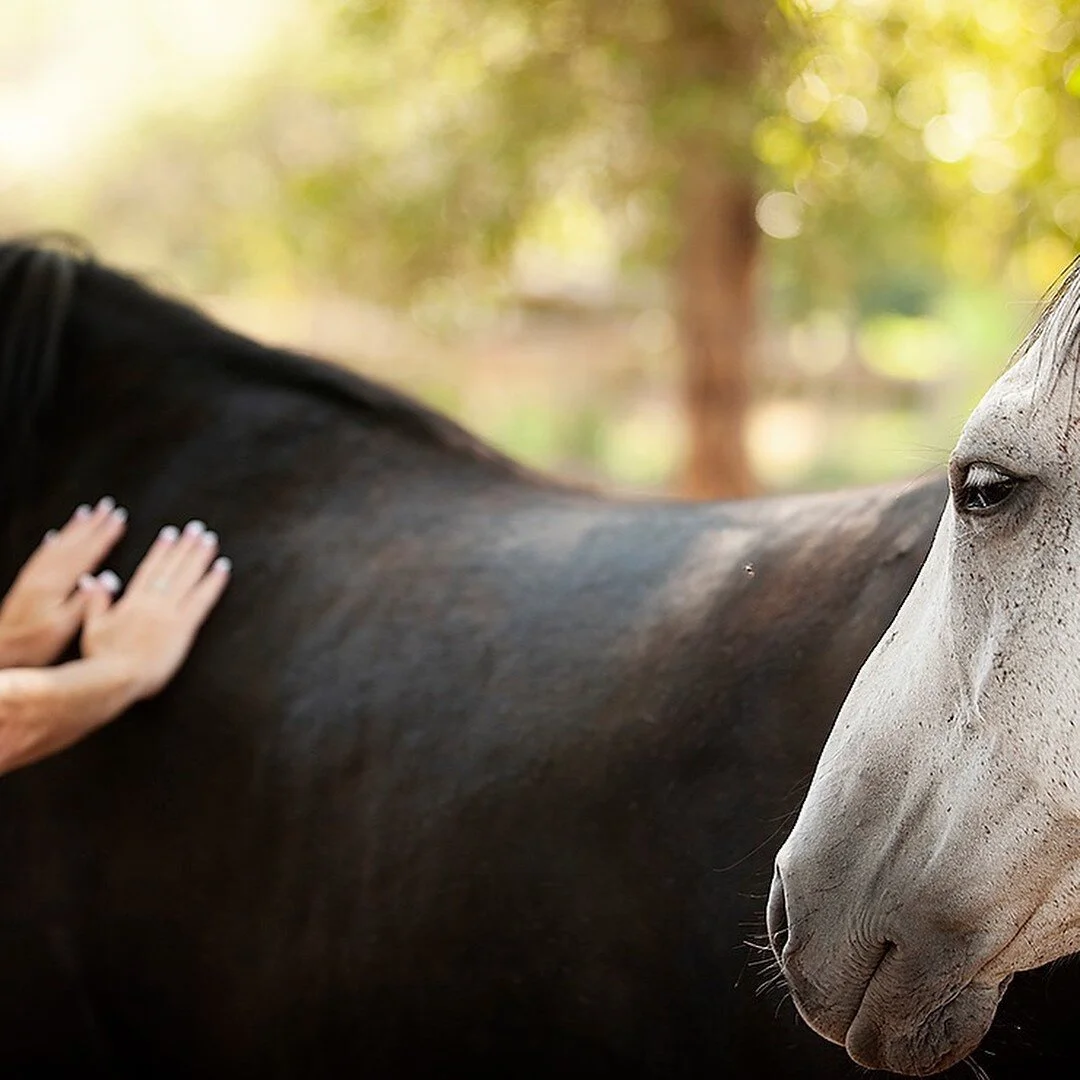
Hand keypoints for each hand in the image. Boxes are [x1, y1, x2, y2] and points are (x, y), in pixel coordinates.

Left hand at [0, 498, 126, 668]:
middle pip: (73, 542)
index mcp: (56, 583)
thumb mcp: (64, 628)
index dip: (105, 535)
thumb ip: (85, 602)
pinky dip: (51, 542)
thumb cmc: (33, 645)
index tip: (119, 519)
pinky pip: (42, 554)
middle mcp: (44, 574)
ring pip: (58, 544)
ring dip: (74, 527)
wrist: (0, 651)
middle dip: (93, 523)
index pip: (87, 553)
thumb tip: (107, 580)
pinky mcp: (26, 583)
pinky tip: (55, 536)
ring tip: (85, 512)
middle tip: (107, 506)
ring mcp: (33, 577)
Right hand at [80, 520, 230, 703]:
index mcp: (131, 601)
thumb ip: (96, 600)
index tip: (171, 533)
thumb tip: (98, 578)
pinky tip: (223, 569)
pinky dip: (213, 582)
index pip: (149, 568)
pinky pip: (202, 600)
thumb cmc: (102, 658)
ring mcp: (170, 613)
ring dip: (200, 557)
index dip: (162, 550)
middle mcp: (153, 602)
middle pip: (173, 568)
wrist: (116, 679)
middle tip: (197, 529)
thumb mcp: (92, 626)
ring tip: (210, 541)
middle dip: (186, 546)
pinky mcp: (184, 627)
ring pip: (188, 578)